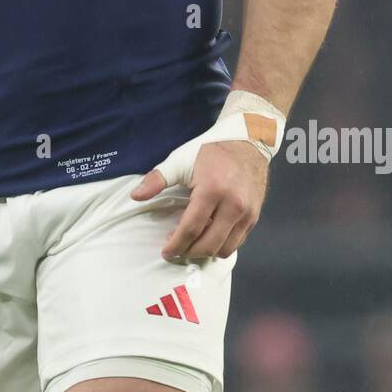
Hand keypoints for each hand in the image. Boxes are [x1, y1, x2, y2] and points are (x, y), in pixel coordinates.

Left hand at [131, 139, 268, 261]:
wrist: (248, 139)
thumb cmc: (211, 149)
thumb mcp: (180, 160)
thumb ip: (158, 179)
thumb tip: (136, 196)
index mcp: (212, 190)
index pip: (191, 229)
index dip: (176, 245)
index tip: (165, 251)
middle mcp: (233, 205)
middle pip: (208, 245)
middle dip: (188, 252)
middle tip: (176, 249)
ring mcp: (247, 212)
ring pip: (225, 249)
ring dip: (206, 252)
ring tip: (192, 243)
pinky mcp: (255, 216)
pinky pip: (238, 242)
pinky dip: (221, 245)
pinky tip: (209, 236)